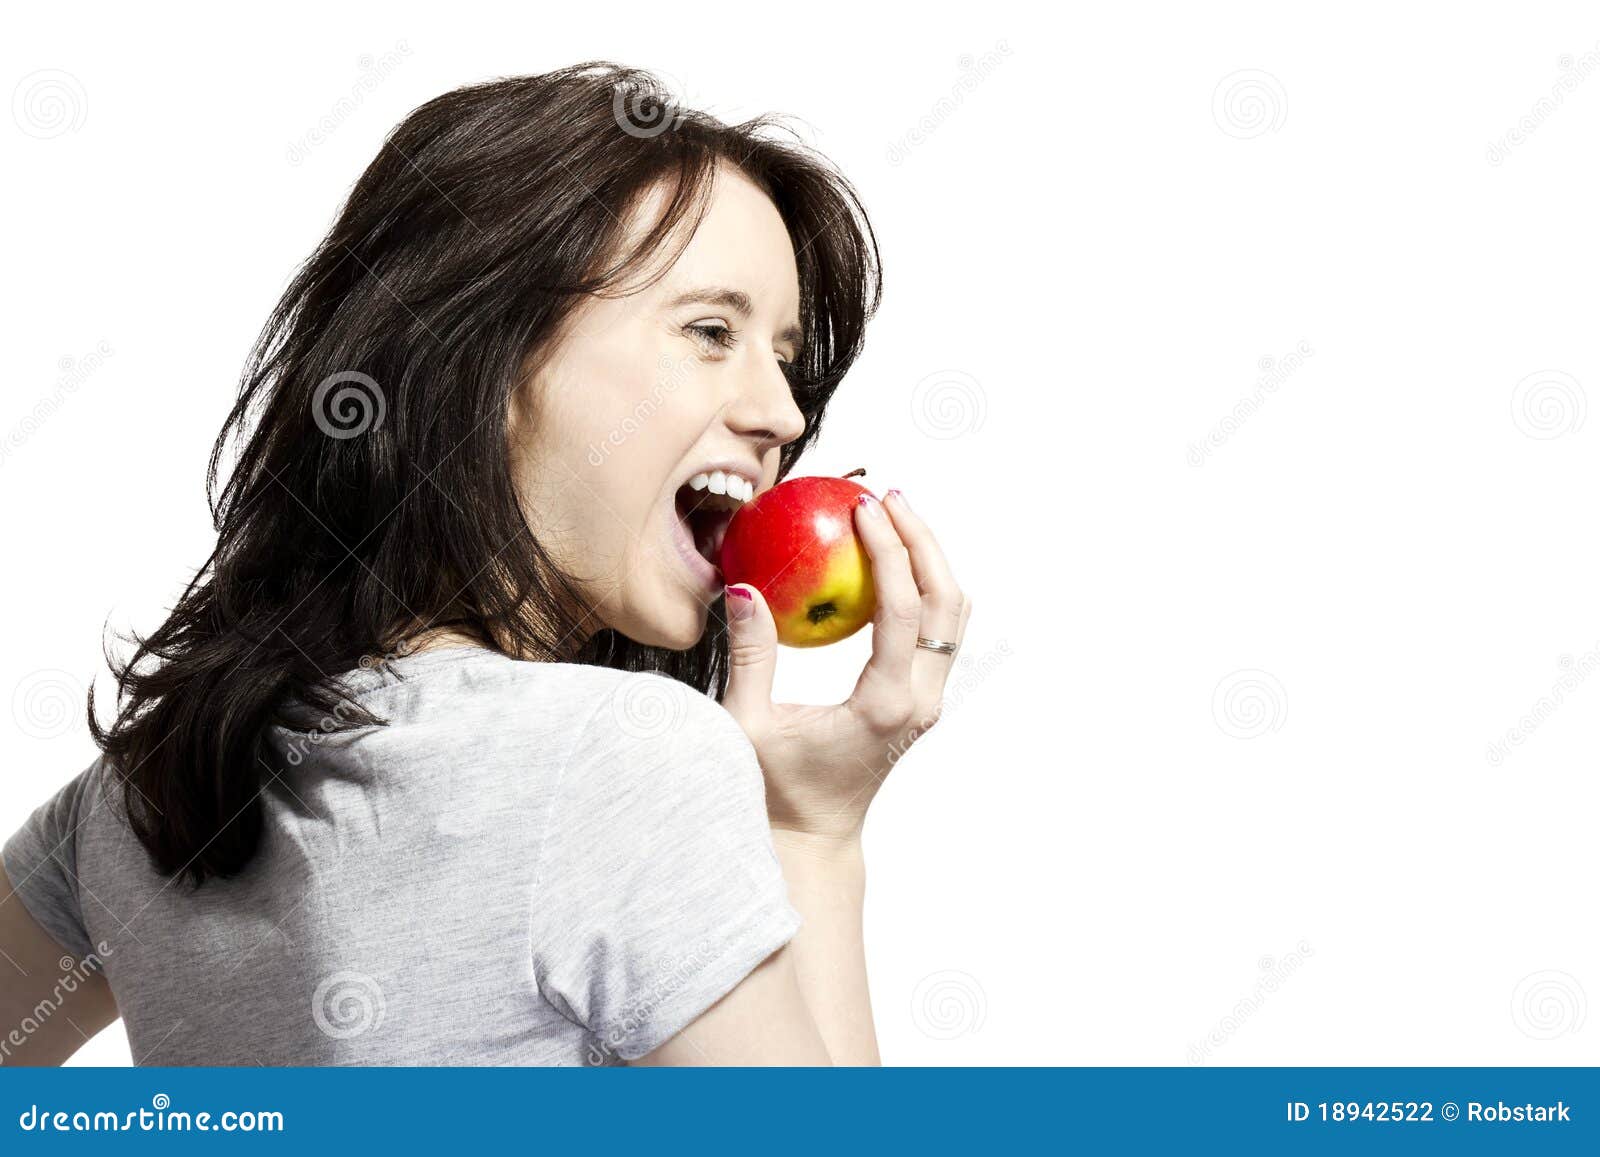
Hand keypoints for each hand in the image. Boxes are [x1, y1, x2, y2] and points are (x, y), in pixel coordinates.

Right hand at [720, 489, 971, 840]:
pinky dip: (921, 587)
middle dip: (922, 541)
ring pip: (953, 616)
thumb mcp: (748, 724)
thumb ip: (750, 655)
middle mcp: (919, 702)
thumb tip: (744, 588)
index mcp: (885, 705)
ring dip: (929, 561)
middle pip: (948, 603)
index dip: (888, 550)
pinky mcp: (921, 700)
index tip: (862, 506)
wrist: (812, 838)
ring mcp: (927, 702)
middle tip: (885, 497)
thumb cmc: (772, 791)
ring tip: (891, 517)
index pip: (902, 610)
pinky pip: (937, 631)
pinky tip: (886, 561)